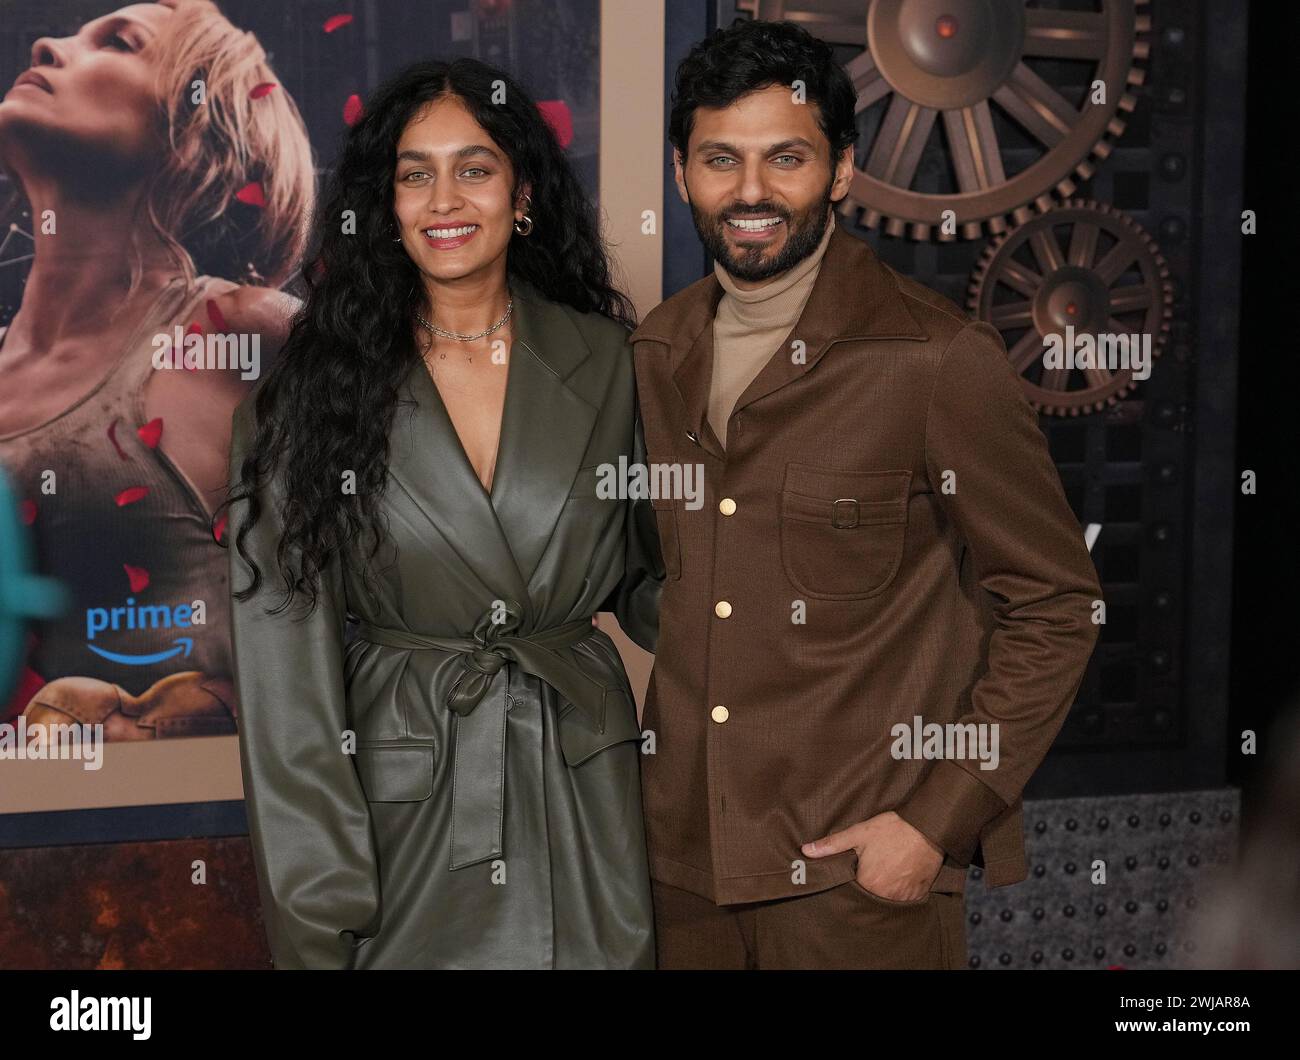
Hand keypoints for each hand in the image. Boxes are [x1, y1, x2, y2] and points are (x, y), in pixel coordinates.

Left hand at [802, 811, 943, 901]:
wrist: (927, 828)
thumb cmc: (892, 830)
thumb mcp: (858, 833)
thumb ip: (831, 845)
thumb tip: (806, 851)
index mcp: (868, 883)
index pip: (851, 893)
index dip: (848, 884)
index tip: (849, 876)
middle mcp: (886, 896)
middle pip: (869, 899)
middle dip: (865, 889)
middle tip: (867, 873)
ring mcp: (904, 897)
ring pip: (886, 901)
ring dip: (881, 892)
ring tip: (881, 876)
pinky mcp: (918, 894)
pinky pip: (904, 900)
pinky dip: (898, 893)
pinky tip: (896, 879)